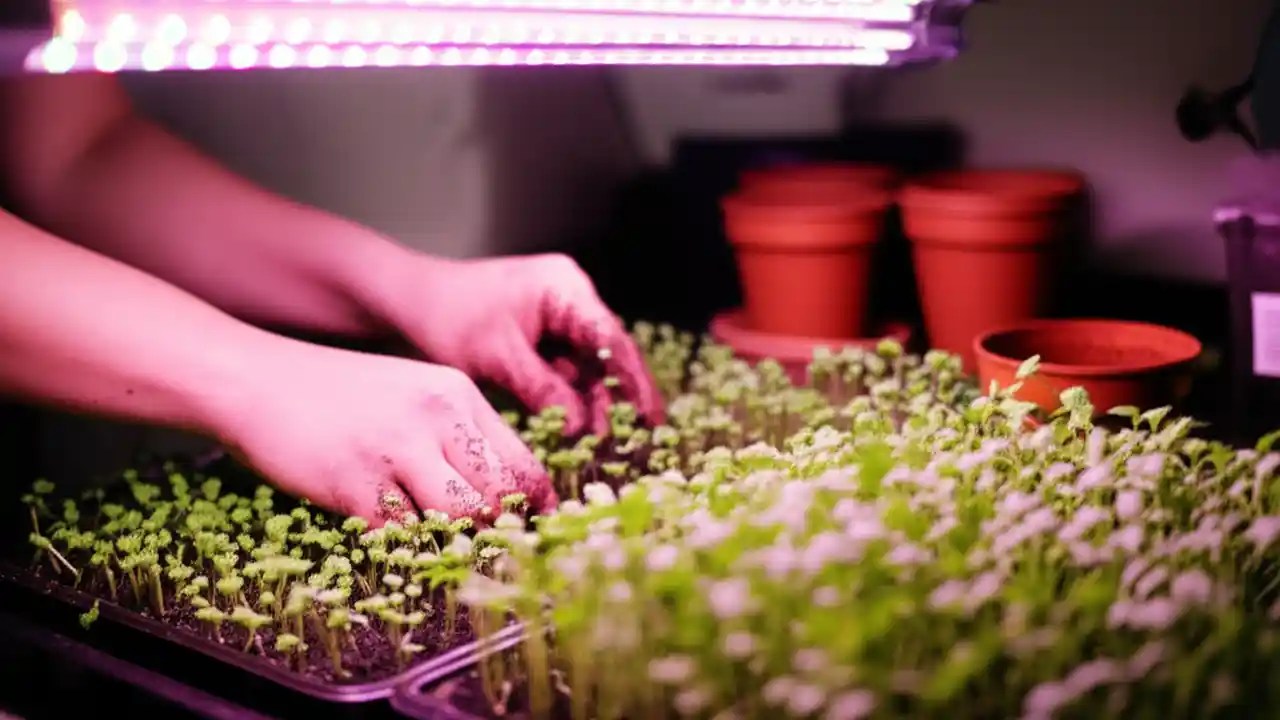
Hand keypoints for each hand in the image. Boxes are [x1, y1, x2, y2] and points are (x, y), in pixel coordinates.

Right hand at [212, 338, 556, 524]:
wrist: (258, 379)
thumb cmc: (339, 394)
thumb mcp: (413, 393)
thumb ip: (457, 434)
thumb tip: (503, 493)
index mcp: (457, 395)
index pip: (523, 463)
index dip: (535, 505)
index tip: (533, 529)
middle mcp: (434, 418)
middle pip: (500, 495)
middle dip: (499, 530)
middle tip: (489, 549)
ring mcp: (394, 450)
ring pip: (459, 518)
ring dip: (455, 541)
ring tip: (439, 544)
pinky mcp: (353, 483)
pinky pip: (400, 535)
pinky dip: (403, 547)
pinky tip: (392, 539)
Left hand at [380, 253, 663, 435]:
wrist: (406, 304)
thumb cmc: (447, 317)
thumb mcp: (496, 357)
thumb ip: (542, 390)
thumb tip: (580, 428)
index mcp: (564, 288)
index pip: (611, 338)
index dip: (634, 381)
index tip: (650, 418)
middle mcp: (568, 299)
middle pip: (607, 353)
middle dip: (620, 397)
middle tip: (639, 440)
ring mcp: (557, 319)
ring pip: (588, 368)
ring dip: (597, 404)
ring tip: (611, 445)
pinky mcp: (542, 340)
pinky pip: (567, 374)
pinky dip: (574, 402)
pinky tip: (583, 433)